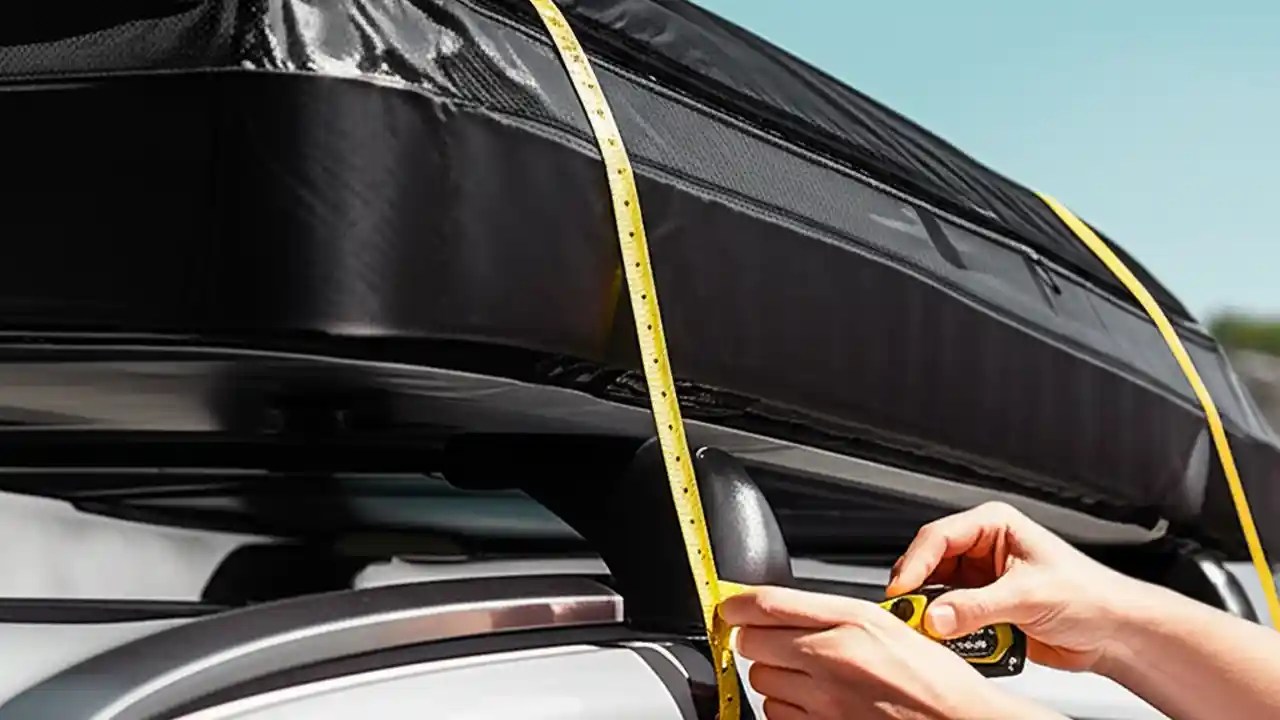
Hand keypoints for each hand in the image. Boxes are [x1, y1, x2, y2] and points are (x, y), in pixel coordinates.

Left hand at [720, 585, 1061, 719]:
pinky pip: (776, 716)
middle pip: (752, 642)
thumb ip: (832, 613)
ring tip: (808, 677)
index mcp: (851, 622)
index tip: (729, 606)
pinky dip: (786, 709)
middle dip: (757, 641)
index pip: (767, 604)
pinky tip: (813, 703)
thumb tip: (780, 609)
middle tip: (777, 644)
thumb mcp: (888, 624)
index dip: (737, 604)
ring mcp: (825, 701)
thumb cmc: (935, 681)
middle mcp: (832, 659)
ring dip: (774, 677)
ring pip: (761, 681)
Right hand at [887, 501, 1146, 672]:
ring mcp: (981, 580)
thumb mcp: (1028, 597)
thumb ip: (976, 608)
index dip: (915, 564)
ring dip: (931, 612)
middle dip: (918, 591)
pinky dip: (945, 630)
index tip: (902, 592)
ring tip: (928, 629)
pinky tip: (949, 639)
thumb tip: (934, 617)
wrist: (1114, 632)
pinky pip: (950, 617)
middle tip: (908, 614)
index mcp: (993, 525)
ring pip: (935, 592)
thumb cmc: (1090, 595)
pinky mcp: (983, 608)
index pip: (938, 537)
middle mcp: (982, 549)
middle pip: (929, 564)